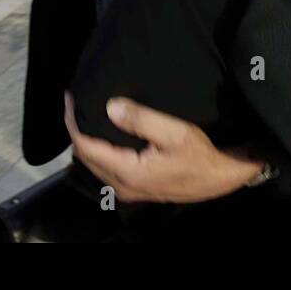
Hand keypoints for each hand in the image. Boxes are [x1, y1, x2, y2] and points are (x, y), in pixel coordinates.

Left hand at [63, 93, 262, 203]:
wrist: (220, 178)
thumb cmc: (200, 154)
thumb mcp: (175, 132)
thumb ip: (142, 120)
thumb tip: (111, 107)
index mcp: (128, 171)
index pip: (86, 147)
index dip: (73, 123)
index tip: (70, 99)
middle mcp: (123, 185)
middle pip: (86, 157)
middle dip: (77, 130)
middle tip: (75, 104)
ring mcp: (129, 190)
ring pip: (95, 165)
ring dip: (88, 141)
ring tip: (87, 116)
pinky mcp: (137, 189)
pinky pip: (107, 169)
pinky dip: (100, 151)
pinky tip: (105, 135)